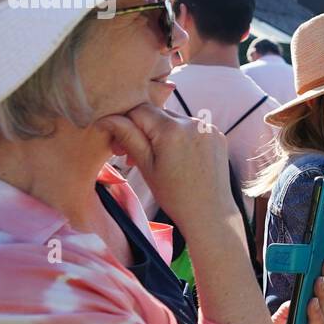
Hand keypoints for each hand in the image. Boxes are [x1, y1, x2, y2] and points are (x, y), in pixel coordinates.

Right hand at [95, 103, 234, 231]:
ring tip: (159, 160)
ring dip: (162, 133)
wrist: (211, 213)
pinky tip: (179, 159)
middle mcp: (193, 122)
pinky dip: (181, 137)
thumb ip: (128, 137)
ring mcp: (208, 127)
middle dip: (143, 130)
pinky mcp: (217, 134)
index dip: (125, 125)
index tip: (121, 148)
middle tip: (134, 156)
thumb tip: (106, 119)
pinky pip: (191, 128)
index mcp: (172, 129)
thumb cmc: (175, 196)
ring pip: (174, 120)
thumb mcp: (146, 166)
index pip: (138, 110)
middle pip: (157, 114)